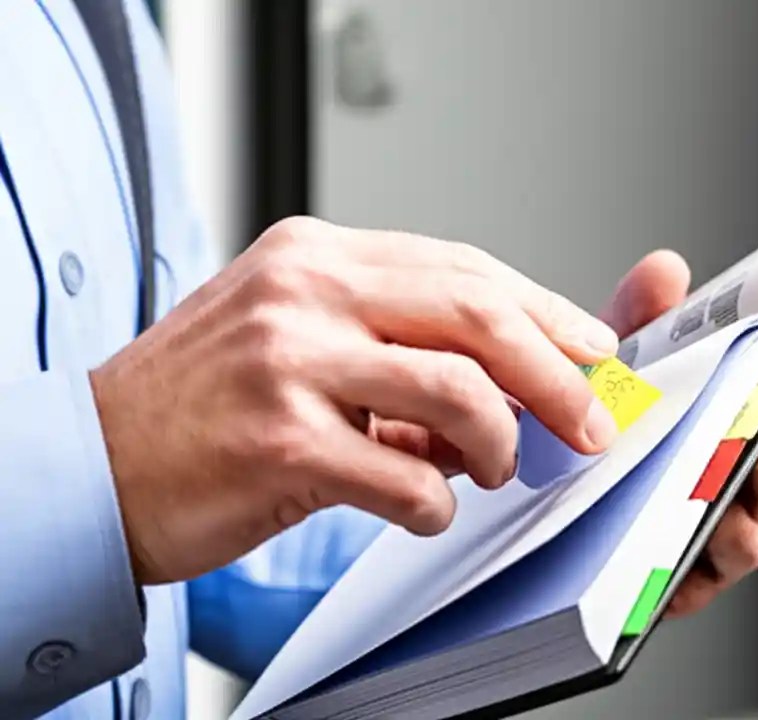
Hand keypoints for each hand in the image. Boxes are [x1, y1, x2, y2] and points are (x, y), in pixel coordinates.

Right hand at [92, 217, 620, 584]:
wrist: (89, 464)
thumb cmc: (202, 404)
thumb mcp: (298, 337)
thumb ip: (397, 346)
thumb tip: (510, 386)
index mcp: (318, 255)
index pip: (465, 269)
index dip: (546, 311)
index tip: (594, 349)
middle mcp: (306, 291)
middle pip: (478, 314)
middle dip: (558, 374)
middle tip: (591, 423)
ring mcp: (290, 361)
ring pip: (458, 390)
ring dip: (501, 443)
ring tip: (495, 469)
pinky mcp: (279, 440)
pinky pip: (406, 479)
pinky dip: (435, 505)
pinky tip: (422, 508)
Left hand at [598, 250, 757, 617]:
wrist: (550, 501)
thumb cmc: (603, 433)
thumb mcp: (615, 366)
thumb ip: (641, 314)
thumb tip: (667, 271)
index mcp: (738, 407)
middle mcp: (746, 461)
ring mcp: (732, 513)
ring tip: (752, 454)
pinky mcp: (702, 567)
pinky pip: (729, 558)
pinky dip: (726, 542)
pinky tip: (712, 527)